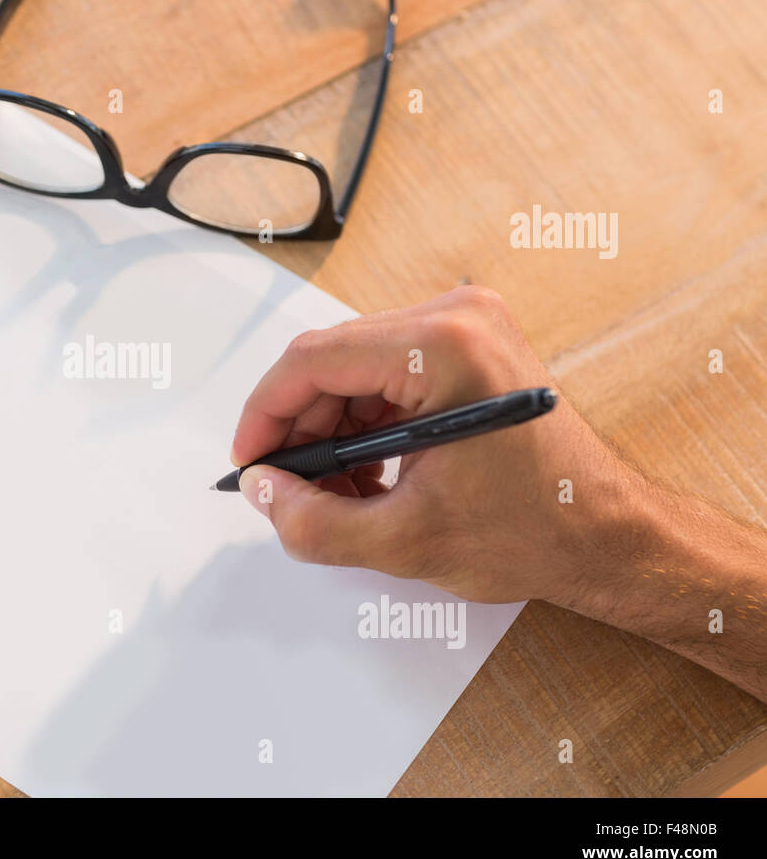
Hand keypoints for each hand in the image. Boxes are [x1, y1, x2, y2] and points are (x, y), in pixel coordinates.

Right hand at [231, 285, 635, 603]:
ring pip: (355, 368)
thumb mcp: (404, 541)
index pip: (314, 361)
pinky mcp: (470, 344)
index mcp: (444, 347)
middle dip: (302, 429)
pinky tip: (369, 477)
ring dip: (332, 431)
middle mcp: (458, 317)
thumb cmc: (538, 531)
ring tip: (337, 495)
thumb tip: (261, 490)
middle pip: (332, 360)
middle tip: (289, 490)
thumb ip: (312, 521)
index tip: (250, 461)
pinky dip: (364, 424)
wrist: (609, 536)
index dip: (266, 414)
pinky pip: (387, 374)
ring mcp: (468, 325)